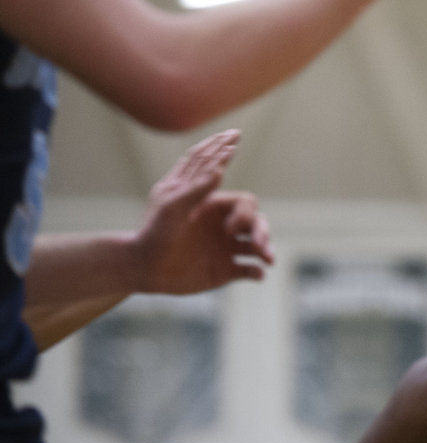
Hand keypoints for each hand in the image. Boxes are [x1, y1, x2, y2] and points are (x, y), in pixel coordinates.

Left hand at [132, 130, 273, 293]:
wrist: (142, 268)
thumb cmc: (154, 232)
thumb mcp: (173, 207)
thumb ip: (197, 188)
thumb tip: (219, 168)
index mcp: (216, 208)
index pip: (244, 202)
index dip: (246, 210)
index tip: (230, 226)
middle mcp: (225, 226)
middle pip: (257, 222)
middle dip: (262, 231)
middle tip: (257, 242)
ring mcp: (227, 248)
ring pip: (259, 245)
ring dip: (267, 249)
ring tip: (268, 258)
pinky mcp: (226, 270)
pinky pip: (250, 270)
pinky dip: (257, 271)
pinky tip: (258, 274)